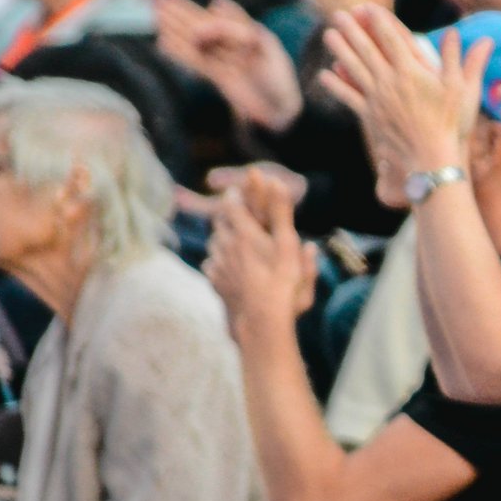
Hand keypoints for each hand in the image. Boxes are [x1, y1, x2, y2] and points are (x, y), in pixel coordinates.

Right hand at [154, 0, 303, 129]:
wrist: (281, 110)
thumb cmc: (278, 77)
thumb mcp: (262, 44)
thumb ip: (235, 27)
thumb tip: (211, 6)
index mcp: (248, 32)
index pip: (217, 15)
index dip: (197, 7)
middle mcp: (234, 45)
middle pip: (201, 25)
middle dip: (179, 14)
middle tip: (158, 0)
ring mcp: (225, 60)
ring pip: (194, 41)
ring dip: (174, 29)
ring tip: (155, 17)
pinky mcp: (218, 77)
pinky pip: (194, 61)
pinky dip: (178, 52)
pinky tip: (163, 44)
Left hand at [204, 167, 319, 336]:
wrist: (261, 321)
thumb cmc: (281, 282)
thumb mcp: (288, 244)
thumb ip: (281, 211)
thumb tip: (277, 180)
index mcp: (244, 232)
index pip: (231, 203)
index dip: (235, 194)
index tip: (240, 190)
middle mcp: (225, 245)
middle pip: (219, 221)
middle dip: (229, 215)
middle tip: (241, 215)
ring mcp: (218, 265)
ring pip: (214, 242)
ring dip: (223, 237)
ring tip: (237, 241)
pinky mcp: (215, 282)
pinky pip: (212, 264)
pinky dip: (219, 260)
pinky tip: (230, 266)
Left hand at [320, 4, 484, 177]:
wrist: (430, 158)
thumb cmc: (450, 124)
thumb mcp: (462, 89)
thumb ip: (464, 60)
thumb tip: (474, 36)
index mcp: (412, 71)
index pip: (391, 38)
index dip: (378, 20)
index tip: (367, 6)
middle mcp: (390, 81)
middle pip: (366, 48)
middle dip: (352, 28)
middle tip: (339, 13)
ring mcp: (376, 98)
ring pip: (353, 68)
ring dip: (339, 49)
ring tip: (328, 34)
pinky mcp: (369, 116)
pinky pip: (348, 96)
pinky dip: (335, 85)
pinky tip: (324, 75)